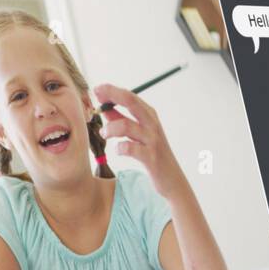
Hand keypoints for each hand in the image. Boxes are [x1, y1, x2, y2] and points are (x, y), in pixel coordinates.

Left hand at [93, 83, 186, 197]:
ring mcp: (152, 140)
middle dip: (111, 95)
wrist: (173, 180)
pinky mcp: (150, 157)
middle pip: (131, 101)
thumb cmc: (153, 155)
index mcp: (149, 116)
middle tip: (96, 94)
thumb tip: (104, 108)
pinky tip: (119, 150)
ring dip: (110, 128)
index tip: (97, 89)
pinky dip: (120, 148)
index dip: (112, 91)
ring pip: (126, 125)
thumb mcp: (139, 134)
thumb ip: (122, 120)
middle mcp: (152, 124)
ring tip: (104, 134)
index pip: (130, 96)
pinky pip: (130, 148)